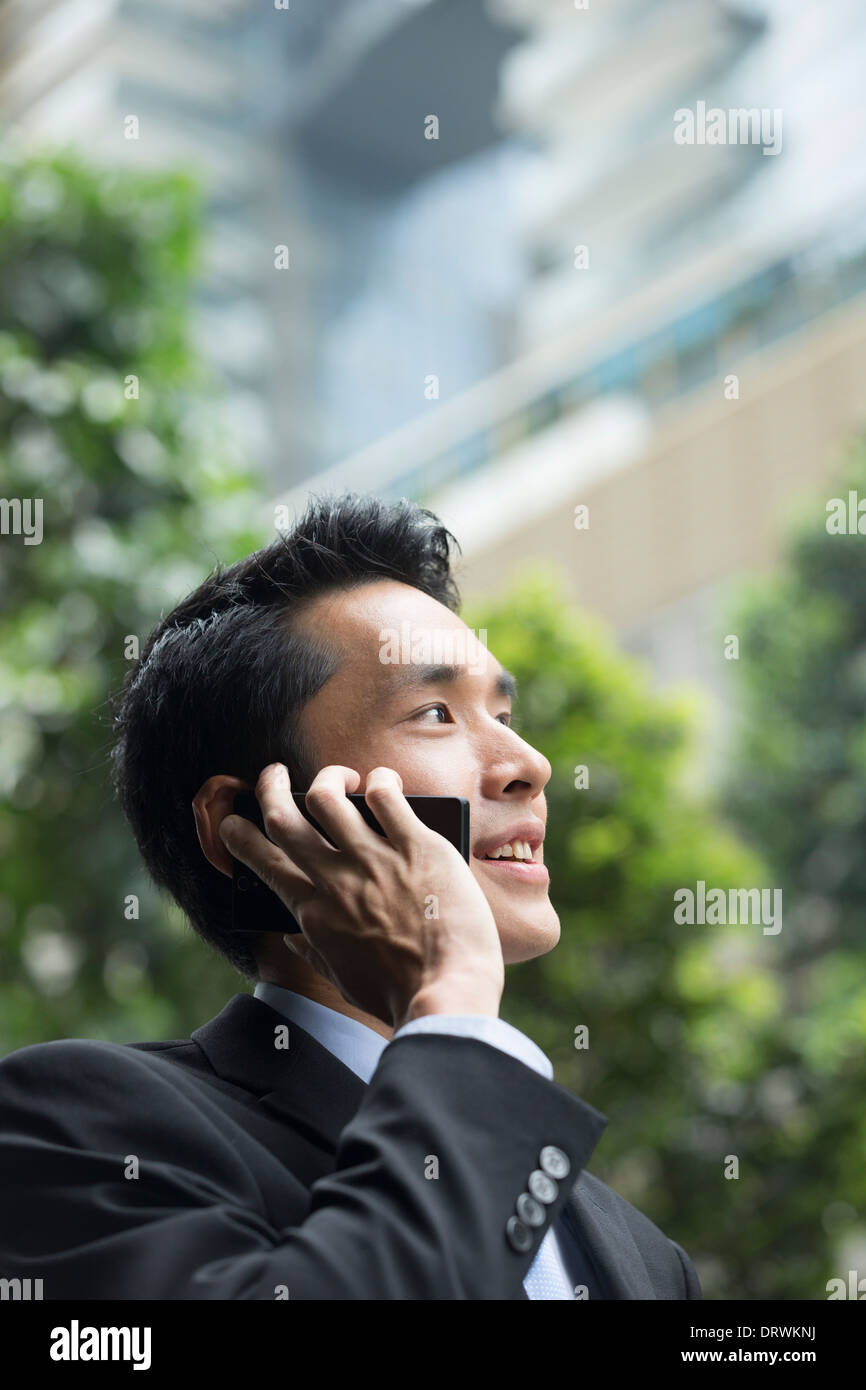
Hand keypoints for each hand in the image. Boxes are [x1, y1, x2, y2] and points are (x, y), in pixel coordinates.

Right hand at [220, 763, 503, 1028]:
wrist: (448, 993)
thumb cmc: (400, 993)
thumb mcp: (344, 979)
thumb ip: (314, 954)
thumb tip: (291, 939)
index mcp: (314, 913)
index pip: (265, 863)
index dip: (240, 836)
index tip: (233, 822)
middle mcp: (336, 881)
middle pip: (283, 819)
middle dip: (269, 788)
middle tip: (273, 774)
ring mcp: (375, 859)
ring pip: (328, 797)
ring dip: (327, 778)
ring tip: (341, 777)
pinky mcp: (417, 846)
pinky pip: (386, 796)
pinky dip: (380, 780)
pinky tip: (384, 782)